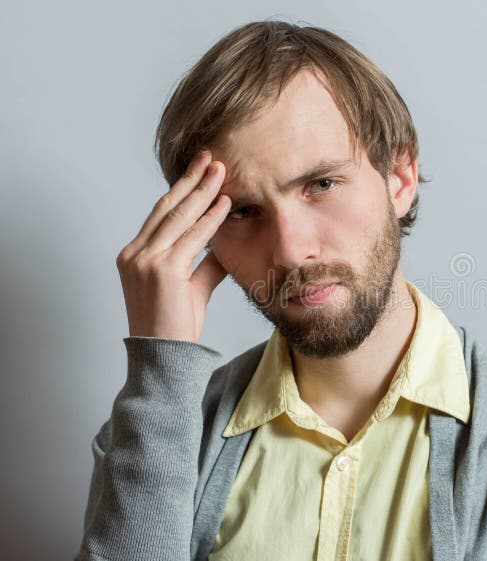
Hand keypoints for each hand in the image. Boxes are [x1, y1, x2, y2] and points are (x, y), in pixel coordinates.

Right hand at [116, 150, 231, 342]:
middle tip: (211, 158)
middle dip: (191, 180)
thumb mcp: (191, 286)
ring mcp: (146, 260)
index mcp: (134, 254)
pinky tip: (224, 204)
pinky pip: (193, 238)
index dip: (181, 189)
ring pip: (179, 217)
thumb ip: (205, 263)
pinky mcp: (163, 270)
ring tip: (222, 172)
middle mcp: (134, 253)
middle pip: (167, 206)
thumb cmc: (175, 325)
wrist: (165, 356)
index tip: (199, 171)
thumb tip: (224, 246)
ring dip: (203, 191)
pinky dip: (210, 220)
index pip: (160, 213)